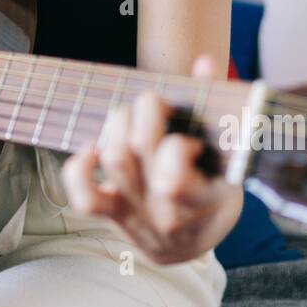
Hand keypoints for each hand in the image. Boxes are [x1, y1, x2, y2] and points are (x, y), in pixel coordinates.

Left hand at [61, 53, 243, 264]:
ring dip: (118, 124)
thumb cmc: (211, 188)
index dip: (178, 146)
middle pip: (140, 148)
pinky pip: (84, 196)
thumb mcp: (226, 159)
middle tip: (157, 107)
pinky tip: (93, 147)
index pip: (175, 178)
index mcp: (205, 202)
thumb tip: (205, 62)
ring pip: (114, 159)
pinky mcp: (112, 215)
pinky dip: (80, 166)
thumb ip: (218, 109)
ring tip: (131, 118)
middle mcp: (166, 213)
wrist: (189, 244)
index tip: (189, 138)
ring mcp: (136, 215)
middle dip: (147, 111)